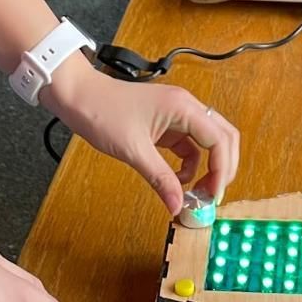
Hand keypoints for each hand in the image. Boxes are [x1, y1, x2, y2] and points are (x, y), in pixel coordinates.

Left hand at [46, 64, 240, 215]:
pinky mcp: (167, 123)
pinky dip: (190, 164)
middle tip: (212, 196)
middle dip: (222, 168)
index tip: (213, 197)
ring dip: (208, 167)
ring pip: (208, 142)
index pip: (219, 140)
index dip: (221, 170)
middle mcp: (186, 107)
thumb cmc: (102, 112)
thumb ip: (160, 178)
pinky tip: (177, 179)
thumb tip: (178, 206)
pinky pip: (189, 145)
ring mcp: (177, 115)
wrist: (78, 96)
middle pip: (223, 137)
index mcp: (183, 108)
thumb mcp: (134, 150)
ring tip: (195, 192)